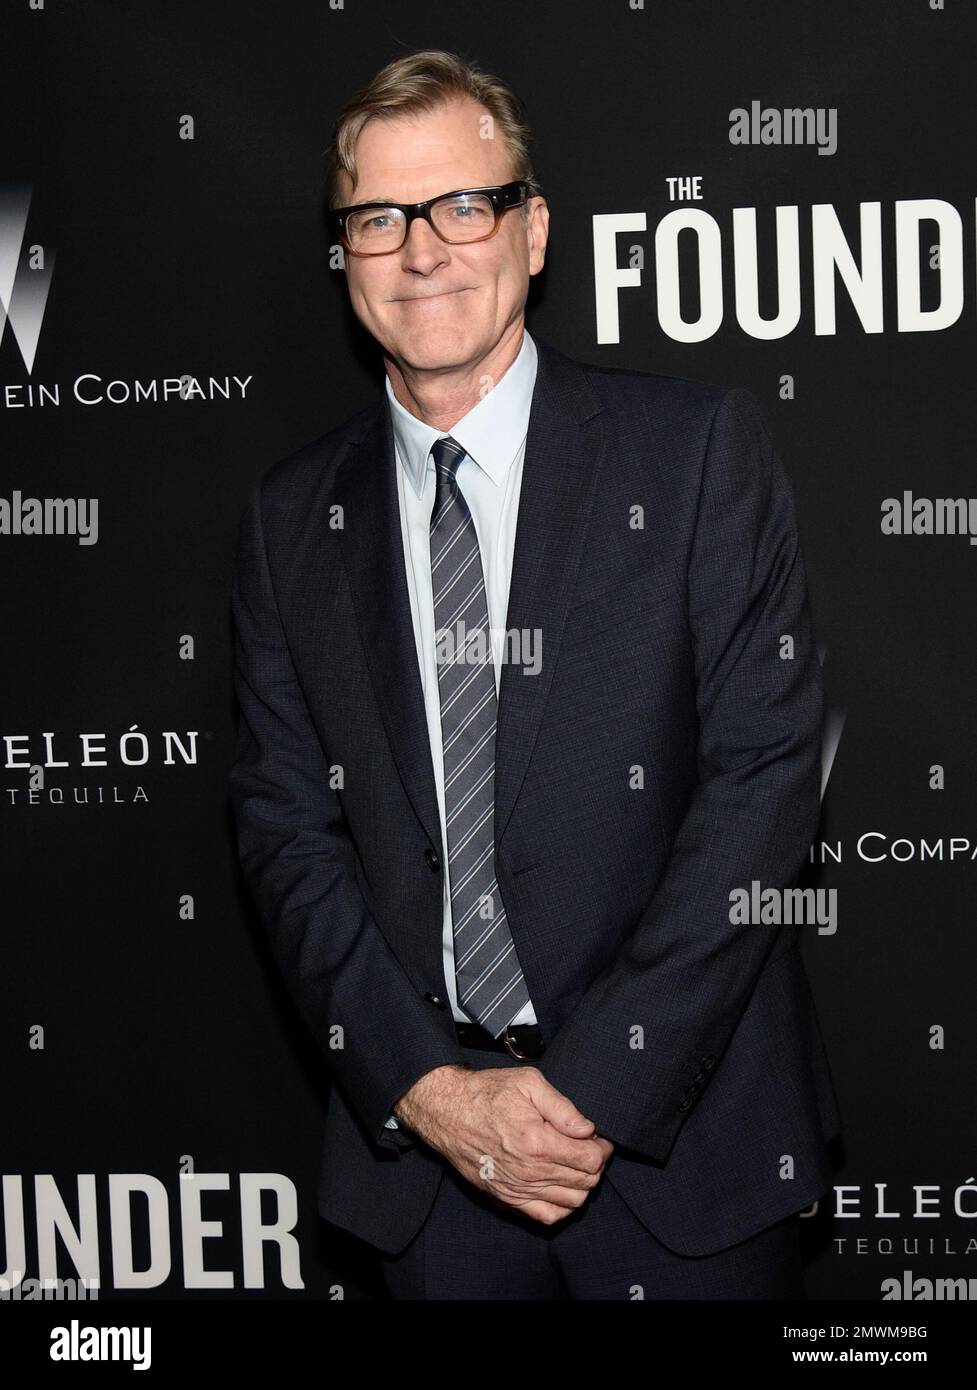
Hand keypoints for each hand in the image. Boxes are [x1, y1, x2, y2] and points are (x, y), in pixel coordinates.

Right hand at [394, 1063, 613, 1224]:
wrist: (447, 1112)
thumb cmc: (486, 1094)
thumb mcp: (528, 1083)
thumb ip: (563, 1108)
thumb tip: (588, 1130)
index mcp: (538, 1143)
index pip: (590, 1160)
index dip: (602, 1148)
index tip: (599, 1138)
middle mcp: (530, 1172)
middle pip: (585, 1182)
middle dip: (595, 1165)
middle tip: (588, 1148)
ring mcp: (518, 1189)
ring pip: (571, 1202)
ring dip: (582, 1185)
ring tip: (575, 1164)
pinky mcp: (506, 1198)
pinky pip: (547, 1216)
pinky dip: (562, 1206)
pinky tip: (561, 1187)